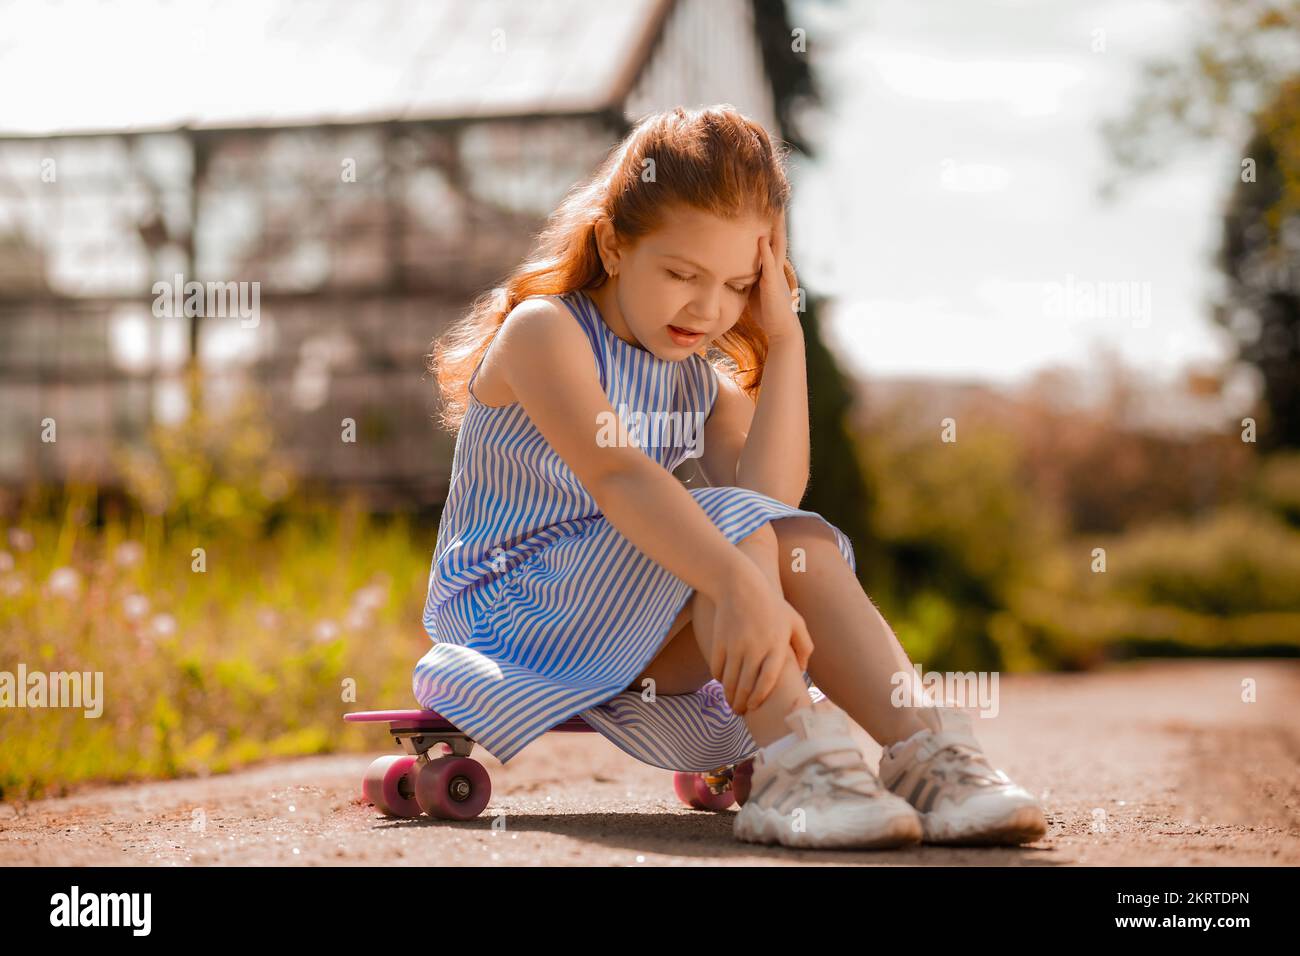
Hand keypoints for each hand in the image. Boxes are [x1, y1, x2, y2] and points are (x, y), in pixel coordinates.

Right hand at [708, 559, 813, 714]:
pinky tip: (724, 682)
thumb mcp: (795, 621)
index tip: (755, 706)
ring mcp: (735, 645)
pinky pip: (717, 668)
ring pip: (729, 681)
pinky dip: (719, 679)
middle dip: (741, 704)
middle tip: (740, 712)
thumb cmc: (771, 604)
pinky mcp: (719, 641)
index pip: (767, 681)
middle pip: (745, 685)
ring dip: (729, 696)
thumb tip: (803, 670)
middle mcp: (755, 648)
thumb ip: (804, 645)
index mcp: (776, 645)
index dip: (759, 697)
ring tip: (731, 703)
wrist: (739, 585)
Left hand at [745, 208, 801, 342]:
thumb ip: (748, 276)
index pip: (770, 240)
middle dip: (775, 218)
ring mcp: (775, 275)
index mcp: (771, 267)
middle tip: (773, 197)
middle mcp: (775, 267)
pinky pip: (769, 265)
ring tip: (772, 209)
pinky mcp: (772, 285)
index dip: (768, 223)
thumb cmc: (767, 312)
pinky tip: (761, 238)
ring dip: (774, 228)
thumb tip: (734, 269)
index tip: (762, 205)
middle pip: (777, 237)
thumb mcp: (754, 289)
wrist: (781, 330)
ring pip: (776, 246)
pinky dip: (765, 251)